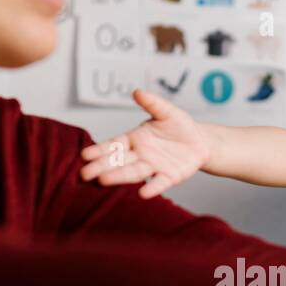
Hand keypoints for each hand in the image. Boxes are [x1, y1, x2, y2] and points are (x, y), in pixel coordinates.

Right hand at [79, 89, 209, 197]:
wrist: (200, 142)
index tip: (85, 155)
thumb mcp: (167, 111)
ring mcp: (153, 167)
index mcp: (135, 138)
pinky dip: (152, 188)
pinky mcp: (169, 177)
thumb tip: (137, 91)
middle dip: (102, 167)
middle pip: (118, 161)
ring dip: (120, 177)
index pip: (114, 145)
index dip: (100, 150)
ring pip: (134, 172)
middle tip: (85, 174)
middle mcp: (140, 155)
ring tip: (104, 181)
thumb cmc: (180, 126)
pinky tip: (143, 193)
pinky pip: (159, 182)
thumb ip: (152, 103)